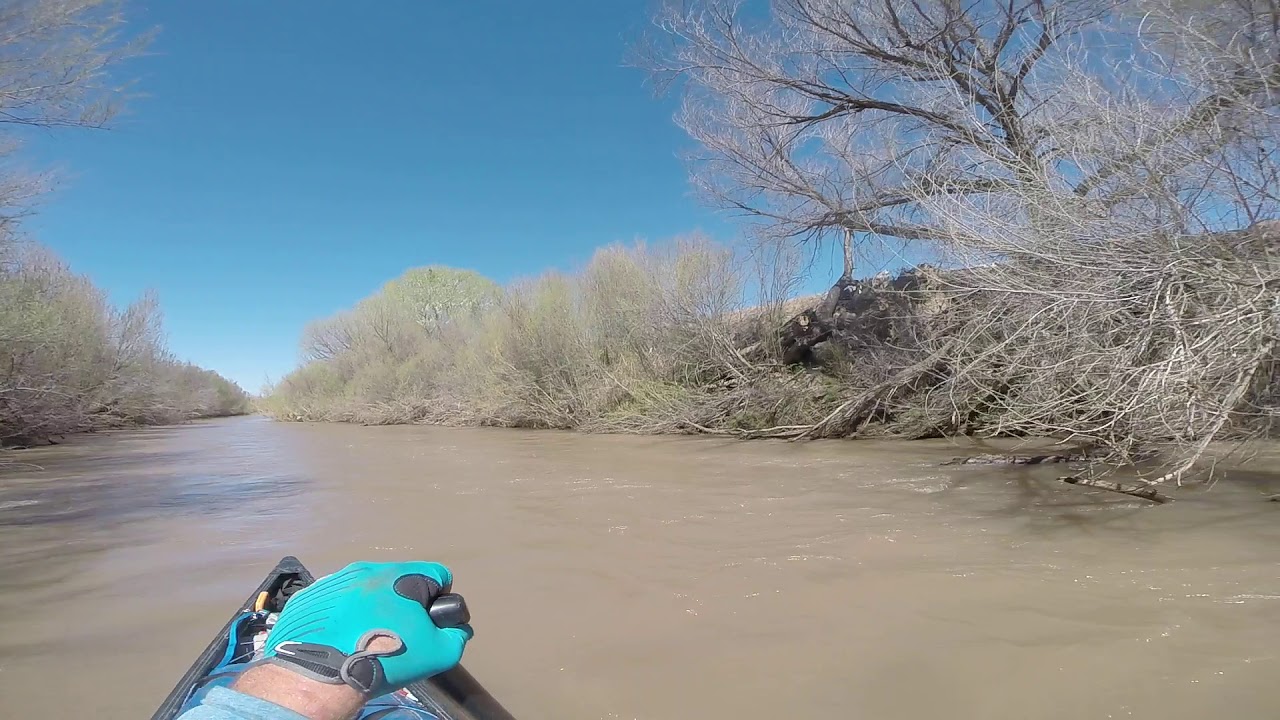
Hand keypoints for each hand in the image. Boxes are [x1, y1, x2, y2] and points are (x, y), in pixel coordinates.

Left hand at [261, 560, 471, 697]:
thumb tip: (457, 628)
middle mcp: (368, 568)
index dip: (438, 600)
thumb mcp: (438, 654)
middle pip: (399, 580)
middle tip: (397, 634)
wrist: (321, 676)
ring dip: (372, 606)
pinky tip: (342, 636)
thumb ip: (456, 636)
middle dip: (403, 603)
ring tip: (365, 636)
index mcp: (402, 575)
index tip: (427, 624)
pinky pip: (337, 598)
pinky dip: (344, 613)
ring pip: (366, 587)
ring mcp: (335, 579)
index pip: (437, 575)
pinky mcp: (311, 594)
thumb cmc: (385, 659)